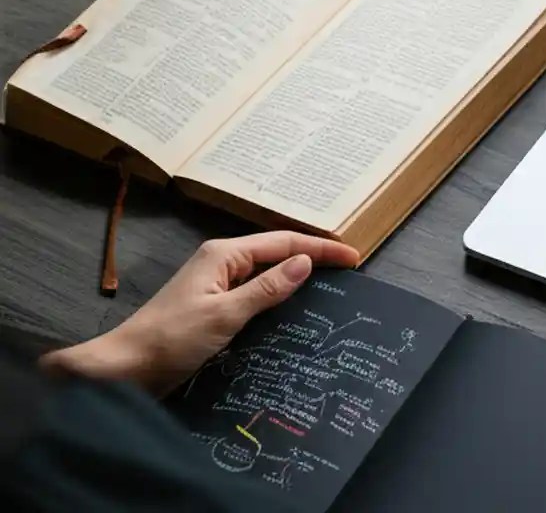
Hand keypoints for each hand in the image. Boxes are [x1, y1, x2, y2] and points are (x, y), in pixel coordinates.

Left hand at [40, 232, 359, 395]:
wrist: (125, 368)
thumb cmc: (172, 339)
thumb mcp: (225, 314)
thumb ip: (267, 288)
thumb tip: (305, 263)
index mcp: (225, 254)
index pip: (284, 242)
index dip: (321, 248)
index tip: (354, 258)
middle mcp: (222, 262)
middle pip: (277, 252)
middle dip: (313, 256)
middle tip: (349, 269)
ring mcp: (217, 284)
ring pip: (267, 272)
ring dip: (297, 276)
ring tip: (331, 286)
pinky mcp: (214, 306)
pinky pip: (256, 292)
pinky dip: (280, 294)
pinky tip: (294, 309)